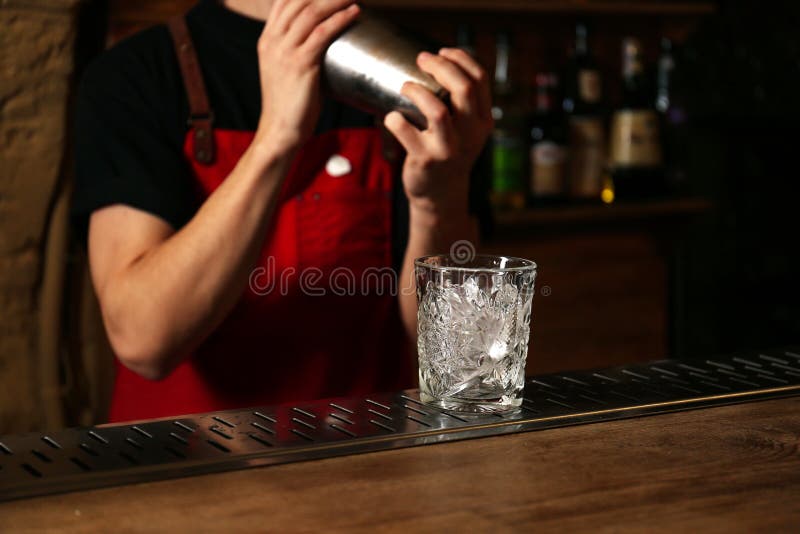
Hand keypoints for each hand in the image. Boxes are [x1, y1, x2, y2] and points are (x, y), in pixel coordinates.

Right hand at [254, 0, 359, 153]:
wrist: (280, 131)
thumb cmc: (291, 106)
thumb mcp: (288, 72)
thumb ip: (301, 53)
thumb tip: (326, 44)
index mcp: (267, 41)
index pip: (283, 2)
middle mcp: (273, 41)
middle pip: (299, 1)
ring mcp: (285, 51)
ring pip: (312, 12)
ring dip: (336, 0)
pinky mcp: (300, 64)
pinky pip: (322, 33)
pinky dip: (340, 19)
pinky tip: (355, 12)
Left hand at [383, 48, 492, 218]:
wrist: (440, 194)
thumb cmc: (447, 153)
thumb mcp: (465, 130)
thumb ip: (460, 103)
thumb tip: (438, 63)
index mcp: (483, 121)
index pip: (480, 79)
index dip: (460, 59)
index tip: (441, 52)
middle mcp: (470, 135)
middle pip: (463, 89)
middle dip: (440, 66)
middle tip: (422, 59)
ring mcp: (448, 149)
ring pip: (438, 111)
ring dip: (418, 92)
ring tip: (405, 87)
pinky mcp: (426, 161)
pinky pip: (406, 133)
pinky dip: (395, 120)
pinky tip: (391, 117)